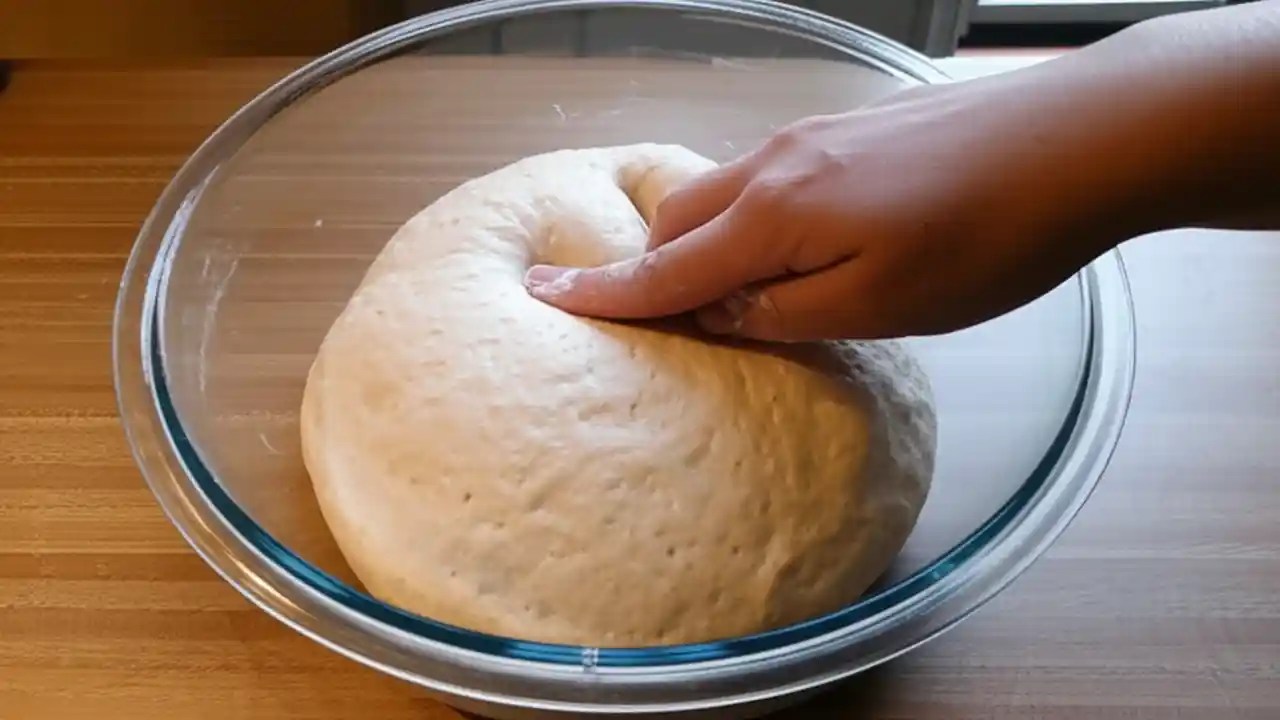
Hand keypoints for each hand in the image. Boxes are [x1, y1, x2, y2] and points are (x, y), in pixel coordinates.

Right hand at [522, 77, 1113, 341]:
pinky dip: (746, 218)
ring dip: (698, 239)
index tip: (542, 298)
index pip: (666, 267)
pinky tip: (781, 243)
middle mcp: (777, 164)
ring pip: (723, 193)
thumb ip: (783, 313)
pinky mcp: (849, 132)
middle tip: (634, 312)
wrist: (1081, 140)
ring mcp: (814, 138)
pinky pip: (766, 179)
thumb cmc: (987, 237)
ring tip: (706, 285)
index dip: (605, 295)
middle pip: (681, 221)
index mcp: (774, 215)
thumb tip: (721, 310)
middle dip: (648, 267)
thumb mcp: (880, 306)